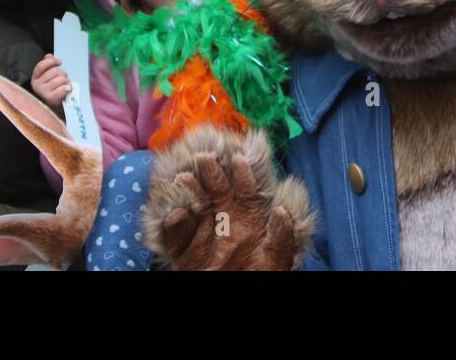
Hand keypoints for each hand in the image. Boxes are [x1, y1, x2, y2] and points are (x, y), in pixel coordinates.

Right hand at [30, 54, 71, 111]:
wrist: (56, 106)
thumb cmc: (54, 88)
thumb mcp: (50, 76)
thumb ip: (48, 64)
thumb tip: (49, 56)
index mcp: (35, 77)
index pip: (41, 65)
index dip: (52, 61)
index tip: (60, 62)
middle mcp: (37, 85)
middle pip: (54, 71)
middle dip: (62, 73)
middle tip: (64, 78)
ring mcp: (43, 93)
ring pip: (60, 79)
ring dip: (66, 81)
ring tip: (65, 85)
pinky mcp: (51, 99)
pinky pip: (63, 88)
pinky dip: (68, 88)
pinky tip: (68, 89)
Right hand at [142, 126, 313, 270]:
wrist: (232, 298)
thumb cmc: (257, 277)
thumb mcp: (276, 260)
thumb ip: (281, 238)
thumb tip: (280, 210)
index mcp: (247, 222)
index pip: (245, 192)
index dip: (243, 174)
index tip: (239, 158)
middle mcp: (224, 224)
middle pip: (216, 192)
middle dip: (211, 172)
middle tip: (204, 157)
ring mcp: (203, 237)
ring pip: (194, 207)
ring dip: (188, 192)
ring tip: (184, 178)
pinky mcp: (184, 255)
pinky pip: (175, 237)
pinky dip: (173, 225)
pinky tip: (175, 214)